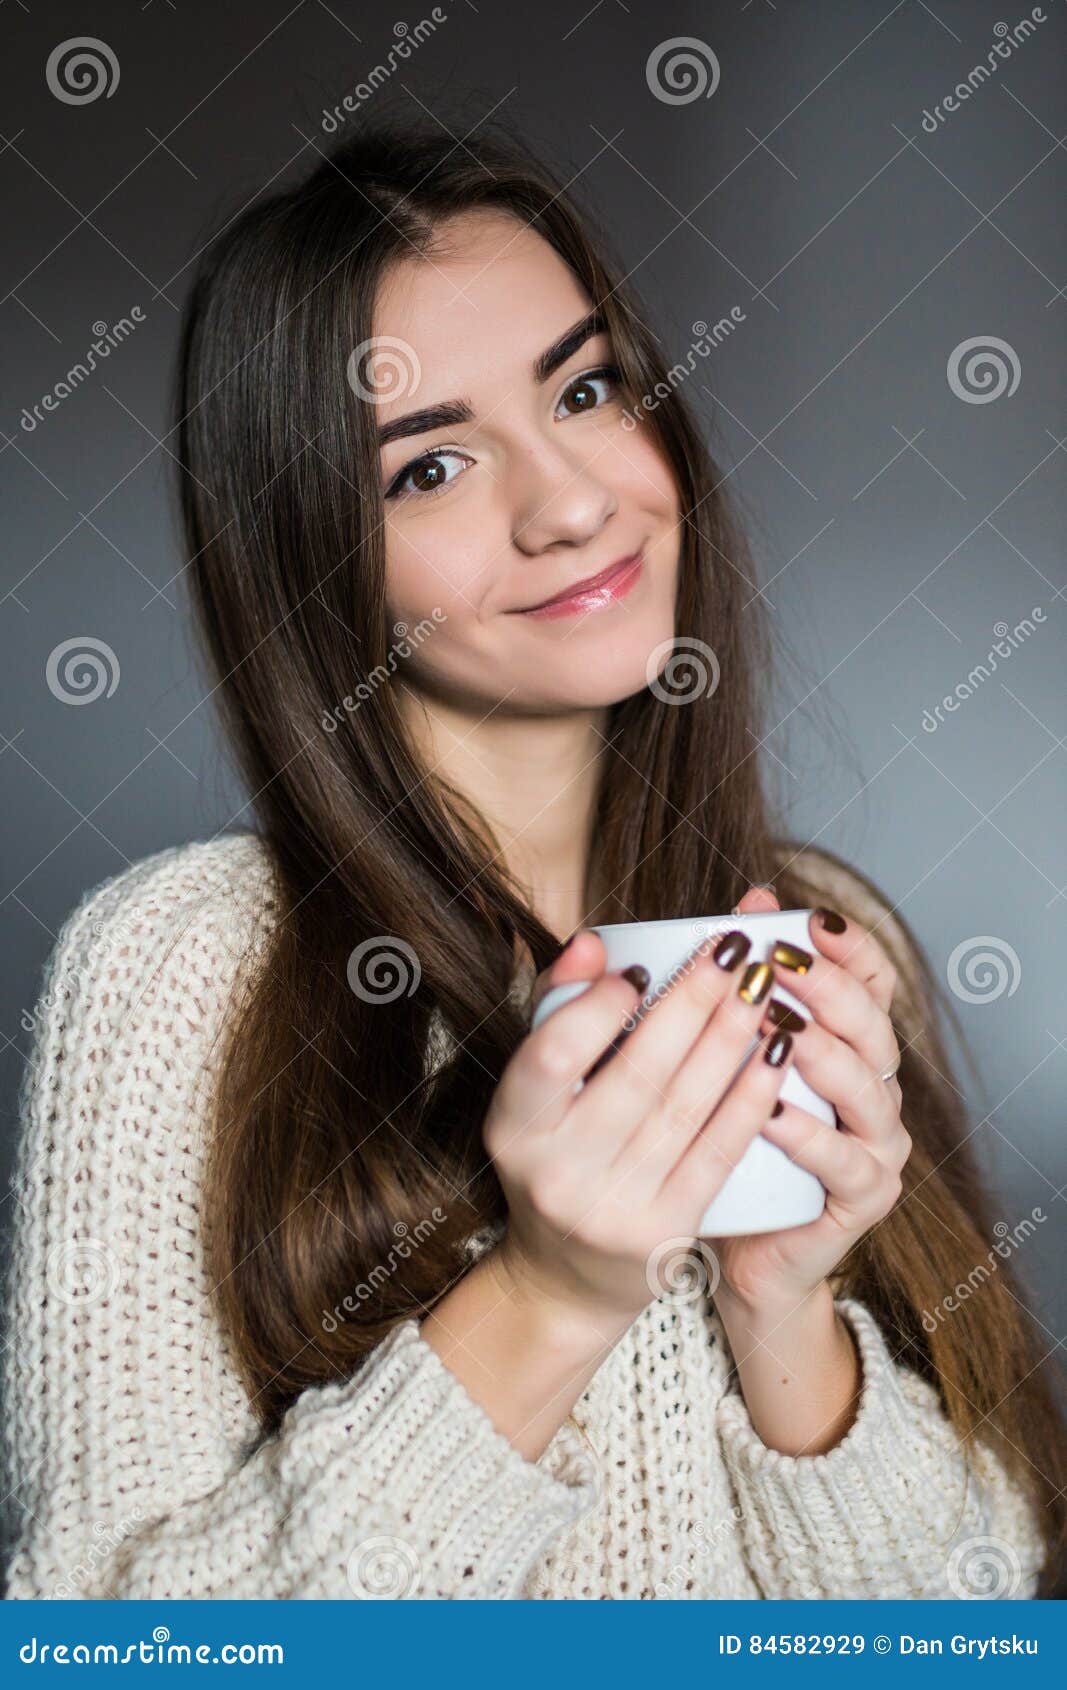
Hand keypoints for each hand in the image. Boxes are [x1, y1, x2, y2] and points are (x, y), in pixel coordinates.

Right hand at [482, 923, 798, 1330]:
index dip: (598, 1007)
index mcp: (514, 1126)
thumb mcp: (536, 1089)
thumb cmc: (557, 1152)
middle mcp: (556, 1172)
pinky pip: (717, 1151)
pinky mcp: (665, 1232)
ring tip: (762, 988)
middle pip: (636, 1074)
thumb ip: (560, 1007)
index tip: (643, 965)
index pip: (552, 1056)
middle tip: (733, 951)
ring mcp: (613, 1208)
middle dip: (692, 1003)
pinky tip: (776, 1054)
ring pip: (685, 1107)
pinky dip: (751, 1097)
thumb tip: (594, 943)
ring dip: (732, 1038)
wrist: (569, 1276)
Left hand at [705, 884, 910, 1319]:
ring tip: (777, 1029)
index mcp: (854, 1047)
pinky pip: (842, 1161)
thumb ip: (742, 984)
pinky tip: (771, 1115)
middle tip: (778, 964)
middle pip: (872, 1026)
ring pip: (865, 1088)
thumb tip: (747, 899)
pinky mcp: (865, 1196)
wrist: (740, 1244)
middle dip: (828, 988)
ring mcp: (877, 1143)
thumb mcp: (729, 1060)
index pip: (873, 982)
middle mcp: (877, 1089)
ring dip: (821, 1054)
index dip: (851, 947)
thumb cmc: (730, 1140)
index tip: (809, 919)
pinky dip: (808, 1136)